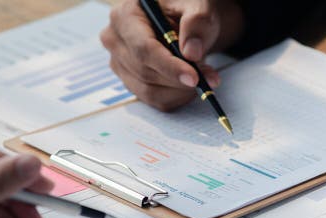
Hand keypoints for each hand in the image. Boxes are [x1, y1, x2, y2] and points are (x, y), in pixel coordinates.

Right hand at [101, 0, 244, 110]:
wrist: (182, 20)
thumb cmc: (185, 8)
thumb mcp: (197, 6)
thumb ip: (197, 24)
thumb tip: (191, 54)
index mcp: (126, 15)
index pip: (143, 49)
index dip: (169, 66)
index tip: (194, 78)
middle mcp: (115, 40)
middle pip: (145, 72)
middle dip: (180, 80)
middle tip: (210, 78)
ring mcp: (119, 63)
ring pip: (149, 91)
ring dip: (181, 91)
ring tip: (204, 77)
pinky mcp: (130, 80)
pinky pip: (154, 100)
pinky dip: (177, 97)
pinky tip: (191, 85)